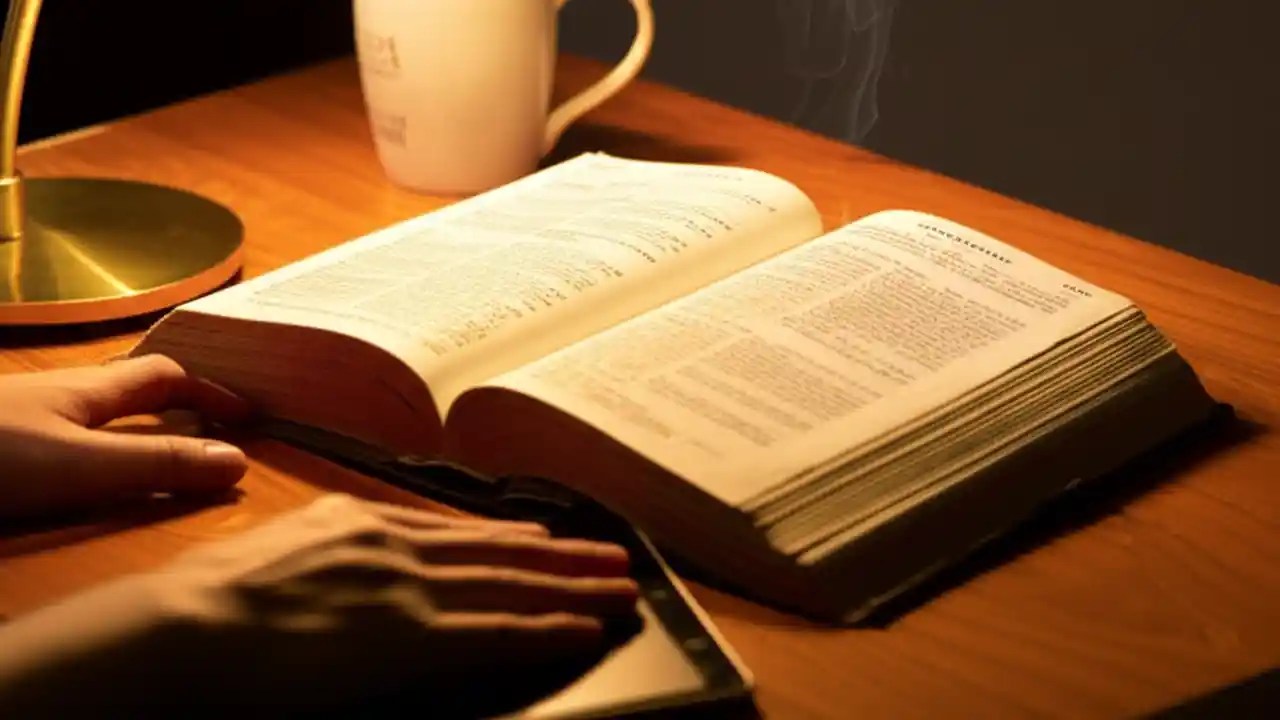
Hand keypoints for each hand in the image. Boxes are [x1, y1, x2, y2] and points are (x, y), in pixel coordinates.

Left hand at [0, 354, 250, 519]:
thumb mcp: (82, 466)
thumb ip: (157, 464)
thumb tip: (239, 462)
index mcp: (91, 389)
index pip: (165, 376)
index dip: (209, 394)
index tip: (247, 418)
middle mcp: (62, 394)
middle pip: (132, 391)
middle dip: (178, 408)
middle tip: (211, 437)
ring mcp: (27, 416)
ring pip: (98, 415)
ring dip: (137, 430)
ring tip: (161, 458)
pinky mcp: (6, 444)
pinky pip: (68, 438)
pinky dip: (99, 449)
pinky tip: (86, 475)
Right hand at [156, 494, 638, 708]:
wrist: (183, 627)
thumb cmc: (212, 598)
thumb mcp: (281, 550)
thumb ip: (334, 550)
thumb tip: (359, 561)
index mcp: (363, 523)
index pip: (456, 530)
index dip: (510, 535)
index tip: (547, 534)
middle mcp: (398, 546)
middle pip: (501, 550)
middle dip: (563, 555)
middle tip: (613, 554)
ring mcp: (410, 589)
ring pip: (514, 584)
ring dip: (574, 585)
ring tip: (619, 585)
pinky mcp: (413, 636)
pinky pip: (498, 630)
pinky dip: (547, 626)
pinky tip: (583, 626)